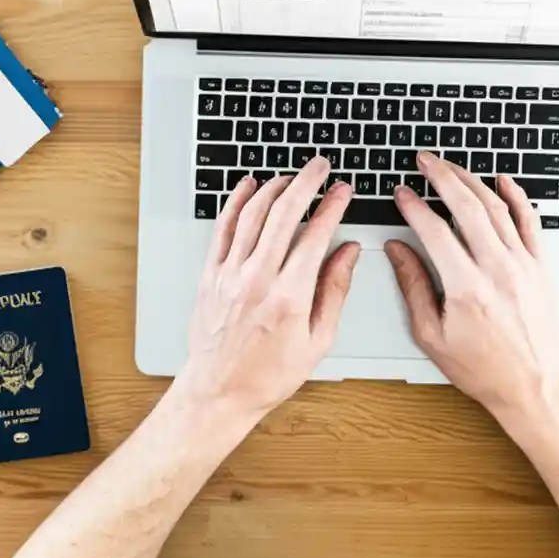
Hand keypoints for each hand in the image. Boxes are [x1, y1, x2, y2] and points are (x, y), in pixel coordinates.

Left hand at [176, 158, 361, 420]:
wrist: (219, 391)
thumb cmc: (269, 374)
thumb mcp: (318, 341)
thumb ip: (334, 291)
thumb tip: (348, 252)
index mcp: (289, 297)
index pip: (315, 236)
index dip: (333, 206)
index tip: (343, 191)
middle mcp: (257, 279)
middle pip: (283, 214)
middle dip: (305, 183)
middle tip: (319, 166)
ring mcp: (229, 275)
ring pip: (251, 214)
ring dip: (274, 188)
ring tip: (291, 176)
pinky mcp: (210, 275)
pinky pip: (223, 228)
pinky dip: (236, 202)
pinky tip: (248, 186)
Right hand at [385, 152, 558, 418]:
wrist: (538, 387)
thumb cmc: (485, 371)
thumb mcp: (432, 336)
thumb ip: (413, 287)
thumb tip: (398, 250)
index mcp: (465, 287)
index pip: (434, 230)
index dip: (413, 206)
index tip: (401, 193)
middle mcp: (497, 269)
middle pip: (467, 206)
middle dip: (442, 176)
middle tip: (425, 160)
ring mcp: (524, 265)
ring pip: (497, 207)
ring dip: (472, 181)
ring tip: (452, 167)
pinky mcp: (543, 267)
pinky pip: (529, 221)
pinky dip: (516, 196)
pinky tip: (503, 181)